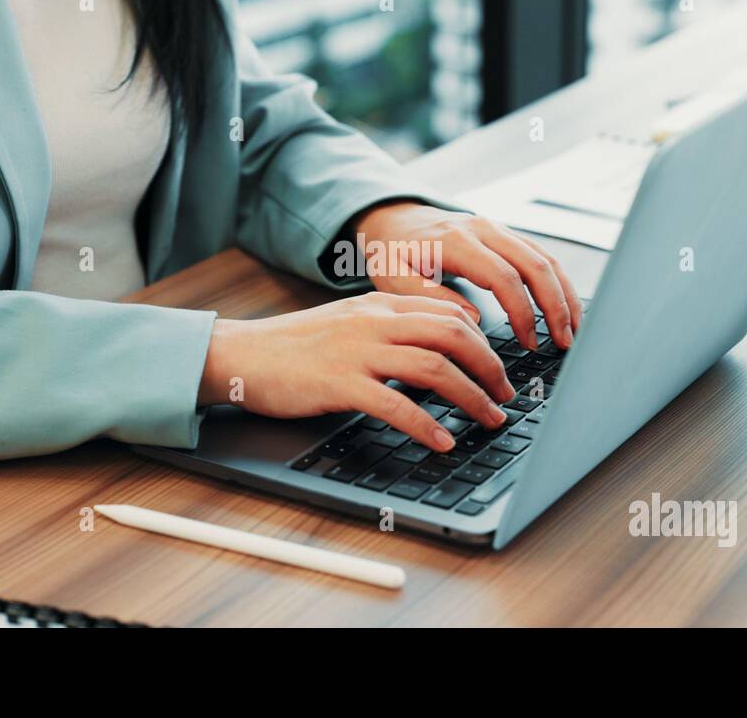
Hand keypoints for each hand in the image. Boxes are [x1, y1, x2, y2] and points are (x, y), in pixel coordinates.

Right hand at [197, 292, 516, 451]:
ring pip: (434, 366)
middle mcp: (374, 322)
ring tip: (489, 419)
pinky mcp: (340, 383)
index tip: (499, 368)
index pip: (448, 312)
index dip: (485, 340)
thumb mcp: (348, 324)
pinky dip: (426, 425)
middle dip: (490, 367)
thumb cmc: (294, 347)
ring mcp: (358, 351)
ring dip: (471, 397)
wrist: (240, 354)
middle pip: (453, 334)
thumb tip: (436, 345)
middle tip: (505, 396)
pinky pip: (395, 404)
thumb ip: (389, 328)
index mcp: (379, 305)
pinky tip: (441, 442)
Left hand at [351, 202, 582, 350]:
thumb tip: (474, 319)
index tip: (528, 342)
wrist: (393, 220)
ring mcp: (497, 228)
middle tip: (564, 341)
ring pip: (545, 257)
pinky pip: (541, 255)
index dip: (522, 312)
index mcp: (455, 241)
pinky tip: (565, 307)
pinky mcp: (505, 234)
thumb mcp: (394, 278)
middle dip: (556, 305)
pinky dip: (558, 282)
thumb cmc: (392, 253)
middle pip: (535, 264)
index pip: (504, 277)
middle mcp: (483, 228)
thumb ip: (430, 299)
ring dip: (564, 294)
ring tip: (574, 330)